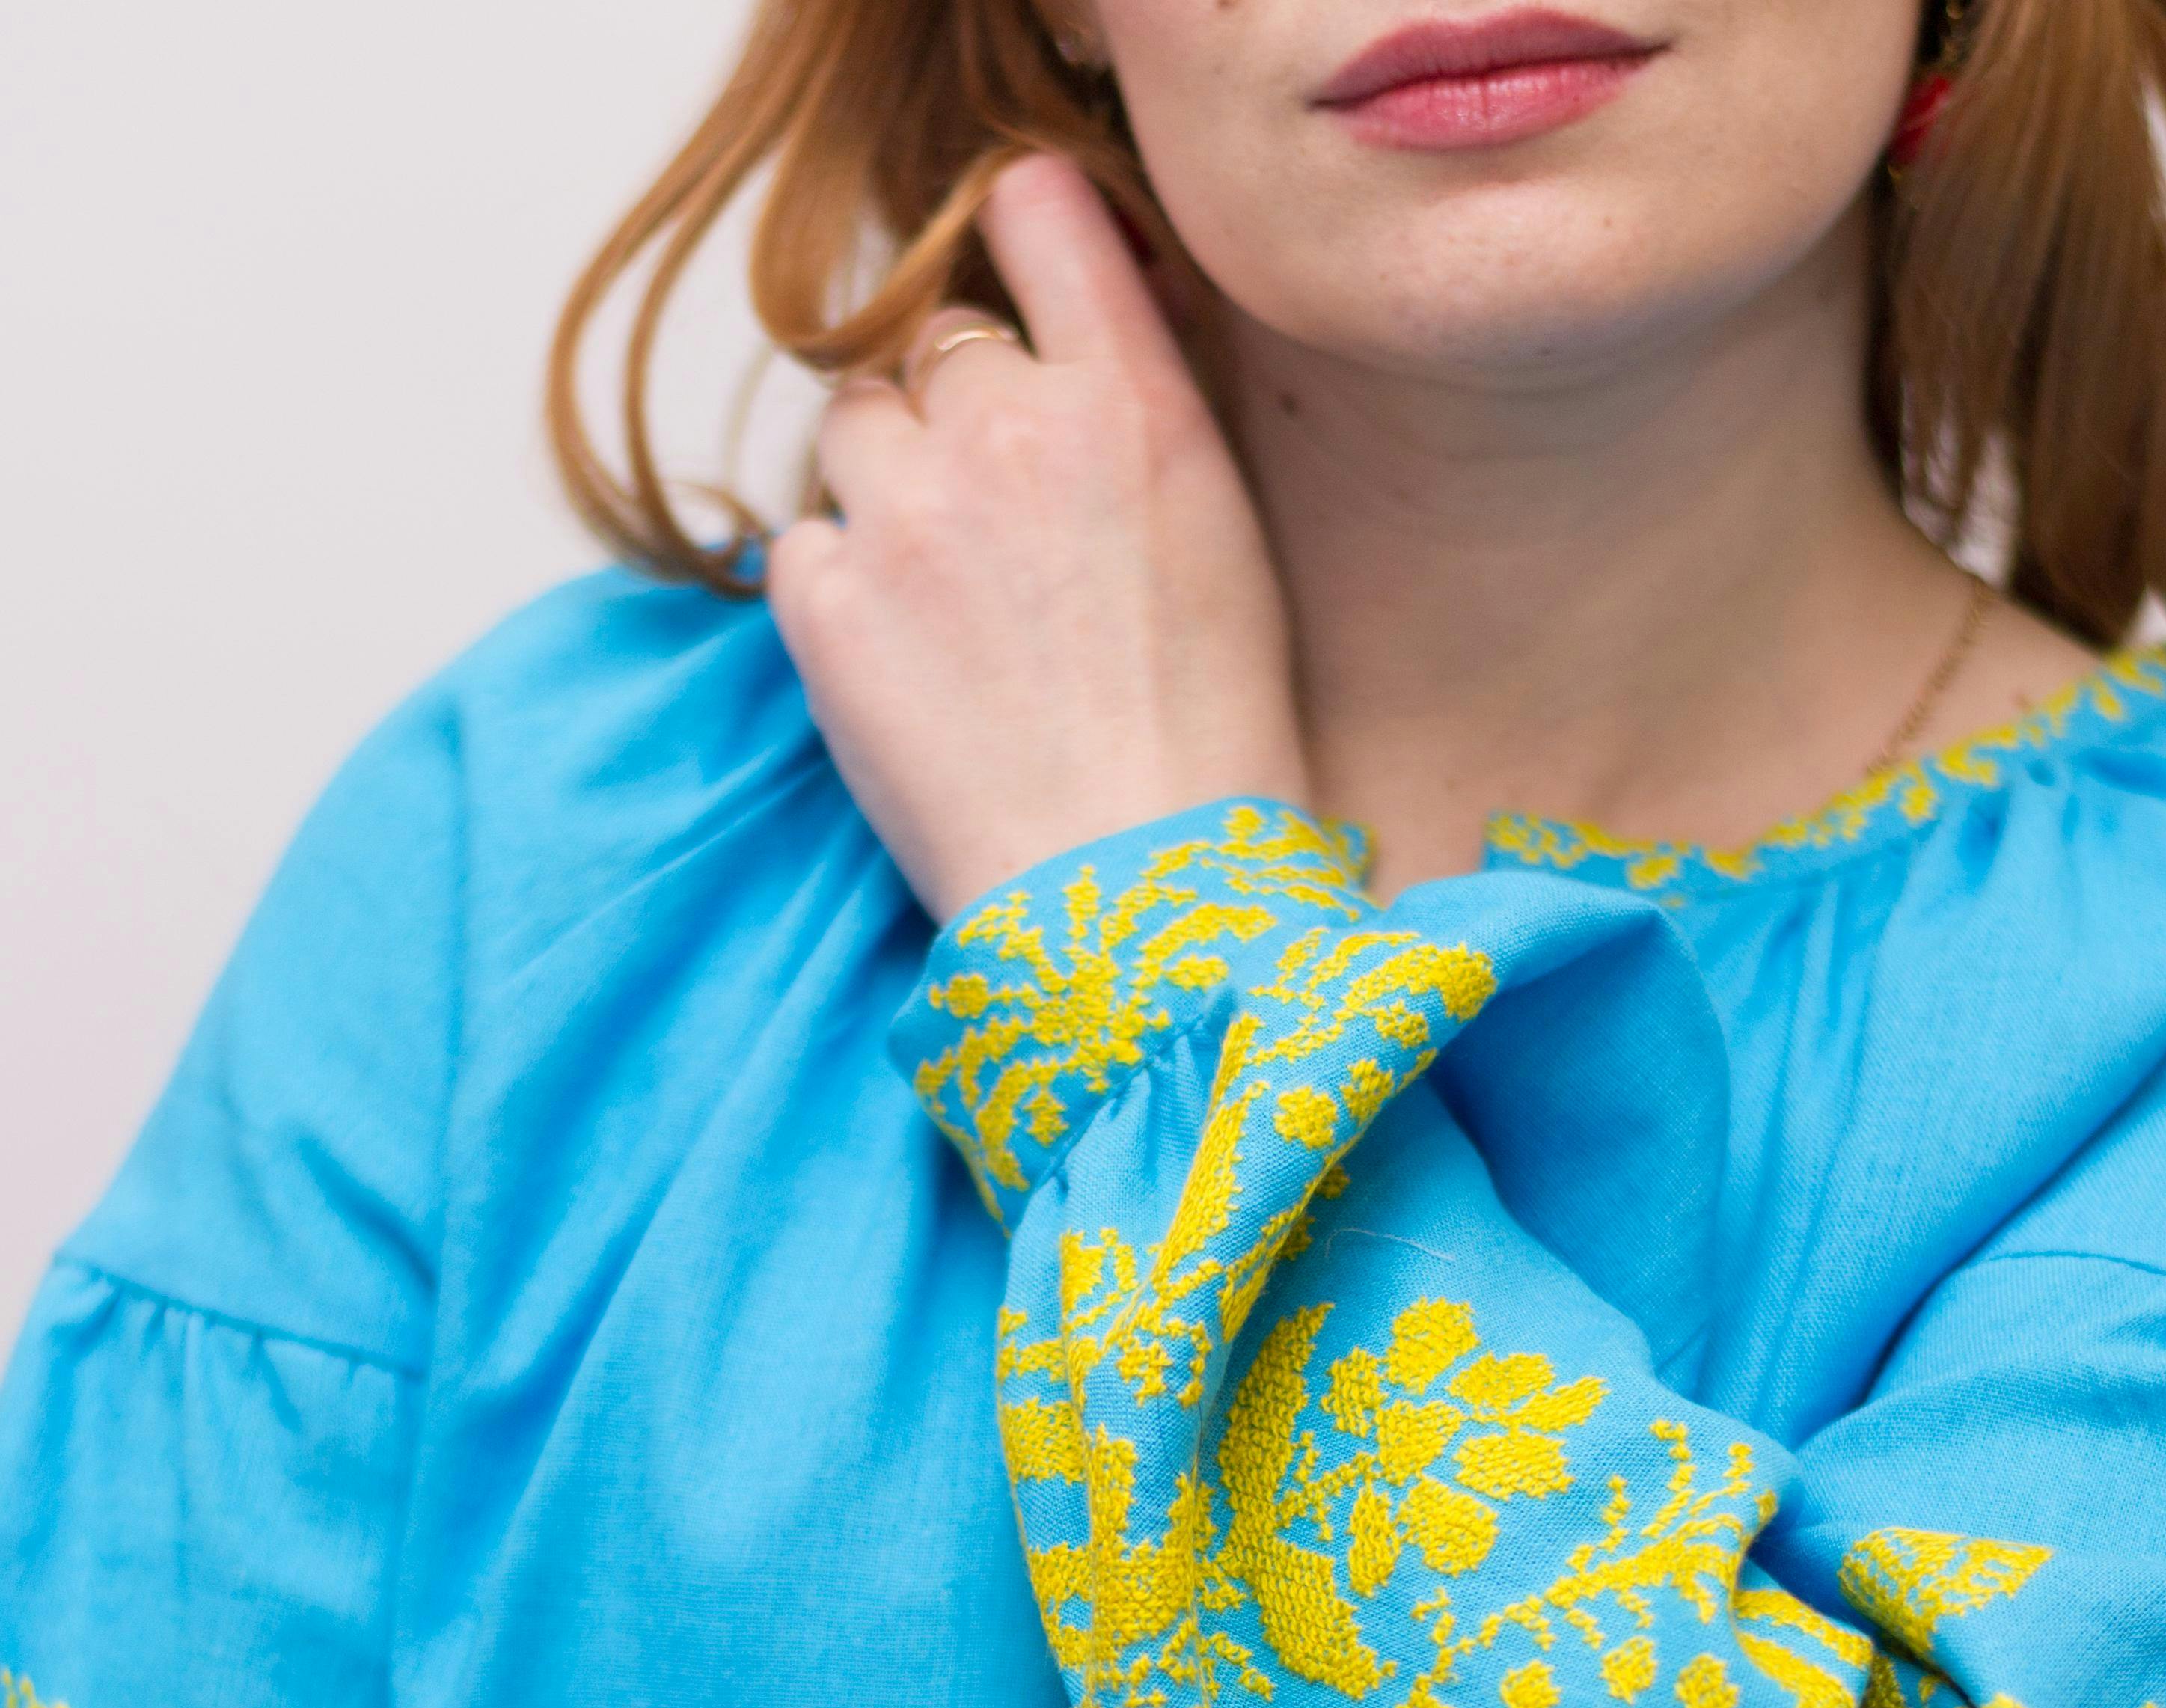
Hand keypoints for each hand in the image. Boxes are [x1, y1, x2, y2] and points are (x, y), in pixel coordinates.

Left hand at [768, 156, 1309, 921]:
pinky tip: (908, 670)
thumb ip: (1137, 408)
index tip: (1015, 304)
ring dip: (885, 489)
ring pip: (853, 427)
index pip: (1035, 208)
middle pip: (931, 343)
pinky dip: (839, 592)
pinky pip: (801, 542)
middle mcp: (1010, 429)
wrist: (1139, 898)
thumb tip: (1056, 344)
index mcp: (1129, 399)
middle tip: (998, 536)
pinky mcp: (825, 606)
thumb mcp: (1220, 536)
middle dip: (954, 415)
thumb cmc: (1208, 739)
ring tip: (948, 606)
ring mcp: (906, 514)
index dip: (1013, 238)